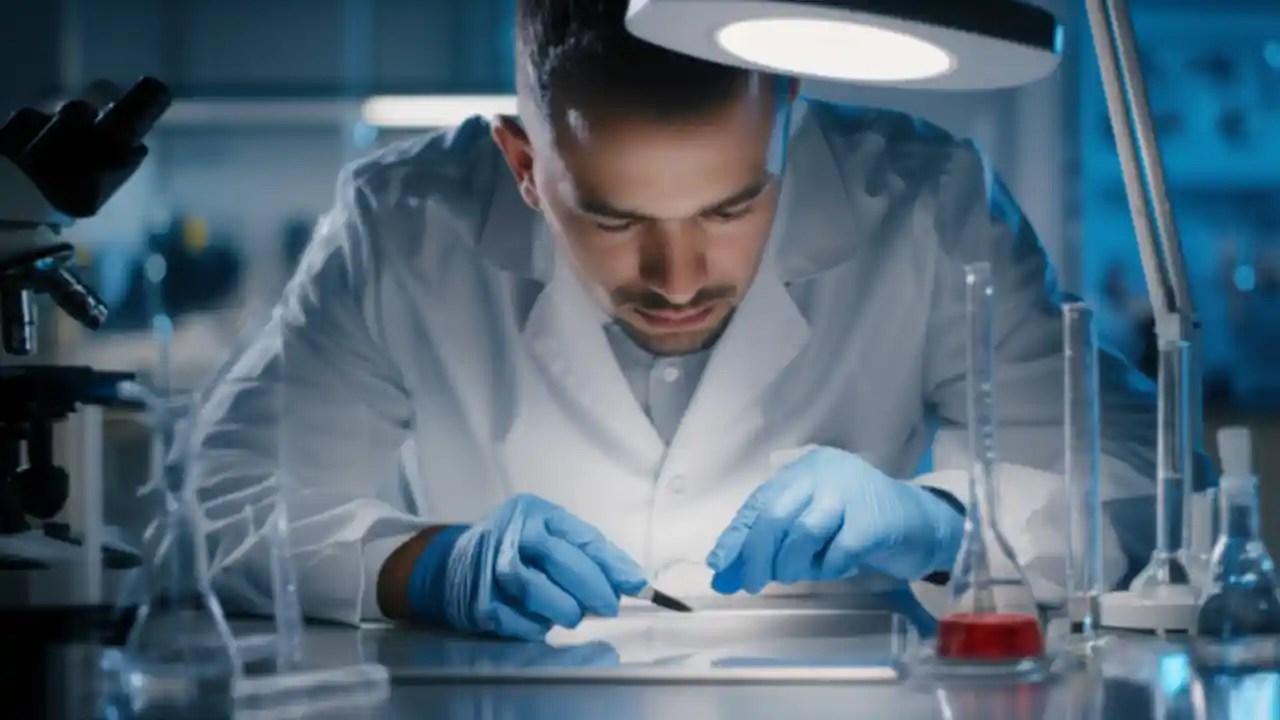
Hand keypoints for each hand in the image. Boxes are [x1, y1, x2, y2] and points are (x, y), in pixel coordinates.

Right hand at [426, 495, 646, 639]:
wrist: (449, 564)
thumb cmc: (511, 547)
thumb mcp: (544, 534)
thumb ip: (581, 553)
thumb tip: (627, 583)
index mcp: (535, 514)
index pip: (582, 537)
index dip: (614, 564)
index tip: (638, 585)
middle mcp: (512, 535)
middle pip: (561, 561)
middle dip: (593, 588)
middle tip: (609, 606)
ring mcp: (492, 568)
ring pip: (539, 591)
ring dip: (566, 610)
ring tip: (573, 615)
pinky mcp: (481, 601)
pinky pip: (519, 620)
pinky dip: (538, 626)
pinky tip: (541, 622)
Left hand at [706, 447, 963, 593]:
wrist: (921, 523)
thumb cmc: (858, 523)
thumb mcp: (812, 527)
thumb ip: (772, 542)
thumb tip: (724, 573)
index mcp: (805, 469)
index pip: (760, 502)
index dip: (737, 535)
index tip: (719, 565)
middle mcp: (825, 472)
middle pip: (775, 515)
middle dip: (757, 555)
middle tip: (752, 584)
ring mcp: (851, 493)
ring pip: (802, 533)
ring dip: (793, 564)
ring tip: (799, 575)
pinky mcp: (873, 520)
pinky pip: (837, 552)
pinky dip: (829, 568)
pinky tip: (836, 569)